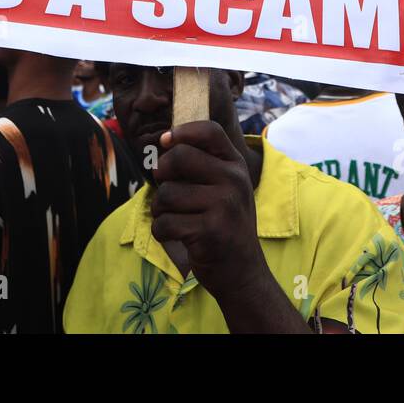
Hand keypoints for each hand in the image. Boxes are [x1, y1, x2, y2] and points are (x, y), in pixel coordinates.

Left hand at [150, 121, 267, 299]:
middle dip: (161, 173)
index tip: (165, 141)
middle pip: (179, 157)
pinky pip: (165, 223)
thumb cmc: (224, 224)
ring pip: (167, 193)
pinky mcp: (210, 231)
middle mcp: (234, 180)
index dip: (181, 131)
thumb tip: (164, 141)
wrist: (243, 271)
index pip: (209, 131)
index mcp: (236, 165)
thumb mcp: (225, 188)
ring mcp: (224, 205)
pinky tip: (177, 236)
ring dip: (160, 208)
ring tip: (174, 217)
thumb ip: (202, 164)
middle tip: (166, 188)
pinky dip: (161, 231)